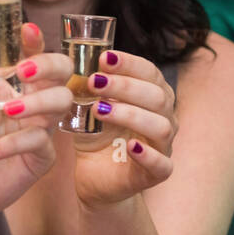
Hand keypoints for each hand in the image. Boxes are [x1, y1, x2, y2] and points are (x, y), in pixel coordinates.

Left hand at [0, 22, 72, 231]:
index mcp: (10, 88)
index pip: (33, 57)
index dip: (36, 42)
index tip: (26, 28)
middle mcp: (30, 105)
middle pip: (61, 75)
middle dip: (49, 66)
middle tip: (24, 70)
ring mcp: (39, 131)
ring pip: (60, 105)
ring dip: (35, 104)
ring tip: (6, 112)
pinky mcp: (40, 159)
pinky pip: (40, 142)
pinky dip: (13, 143)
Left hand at [73, 49, 177, 206]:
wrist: (94, 177)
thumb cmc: (96, 136)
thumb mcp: (86, 106)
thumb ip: (85, 85)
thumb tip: (69, 57)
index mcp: (152, 96)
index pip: (150, 73)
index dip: (130, 64)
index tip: (104, 58)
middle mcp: (164, 118)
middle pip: (157, 96)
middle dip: (125, 86)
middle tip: (94, 82)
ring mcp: (163, 146)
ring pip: (160, 126)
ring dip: (130, 114)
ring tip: (100, 110)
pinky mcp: (157, 173)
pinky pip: (162, 164)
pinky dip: (147, 154)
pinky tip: (130, 146)